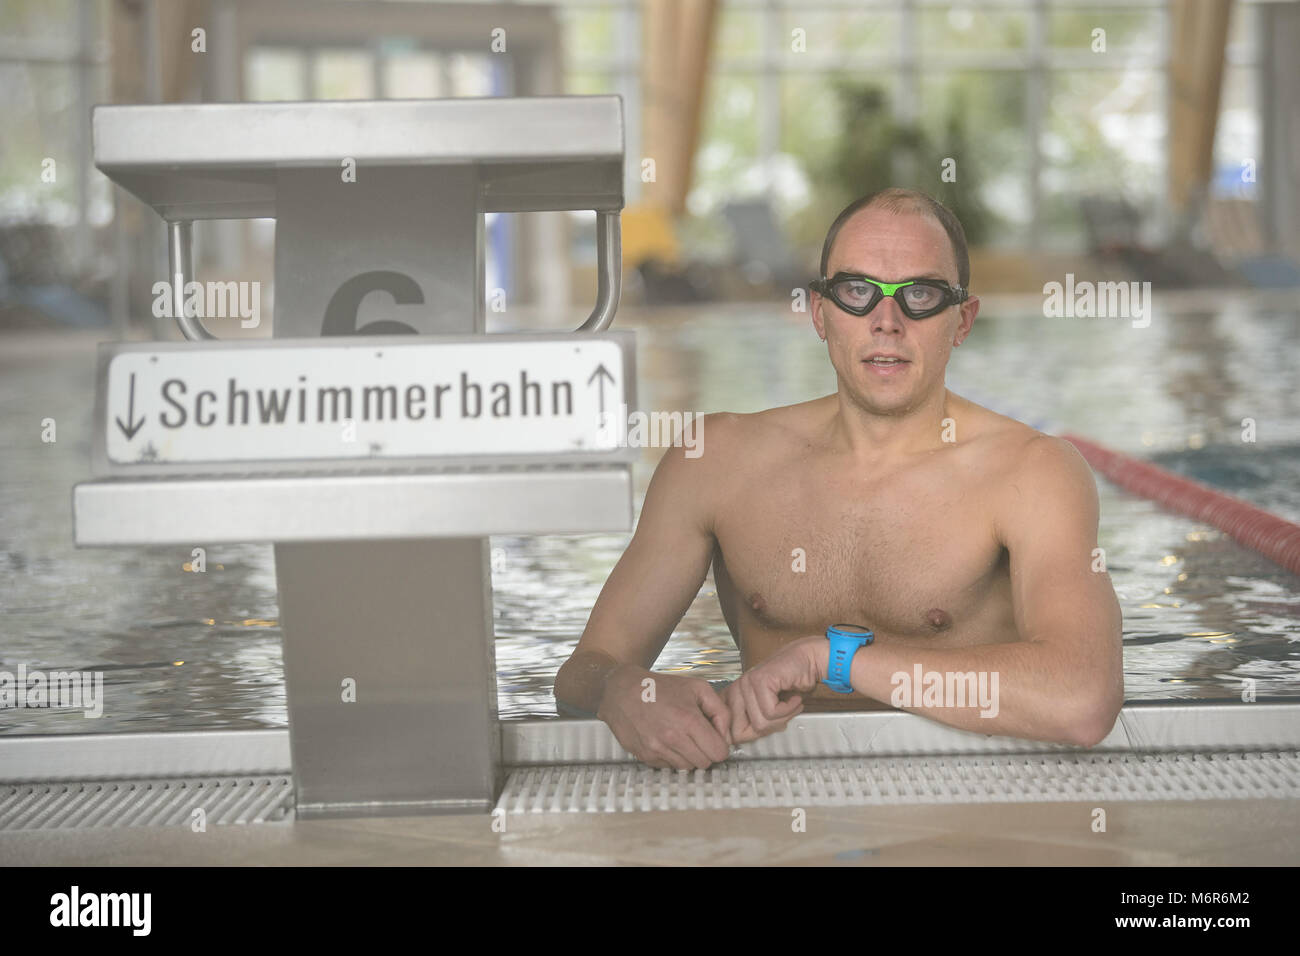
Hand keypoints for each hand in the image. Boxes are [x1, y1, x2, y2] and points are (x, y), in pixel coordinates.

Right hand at [596, 664, 732, 769]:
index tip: (713, 738)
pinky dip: (672, 757)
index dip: (720, 746)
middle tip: (698, 737)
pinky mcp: (645, 756)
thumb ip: (720, 711)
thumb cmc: (661, 687)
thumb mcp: (698, 687)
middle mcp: (672, 738)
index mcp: (689, 720)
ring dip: (688, 756)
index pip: (719, 753)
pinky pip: (669, 766)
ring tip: (681, 737)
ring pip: (687, 768)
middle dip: (705, 752)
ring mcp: (657, 750)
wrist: (622, 691)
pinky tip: (666, 740)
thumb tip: (726, 735)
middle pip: (705, 764)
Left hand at [725, 636, 824, 743]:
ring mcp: (746, 683)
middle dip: (768, 728)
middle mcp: (736, 689)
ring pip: (760, 723)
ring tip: (790, 703)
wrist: (809, 661)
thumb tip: (737, 742)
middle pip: (743, 732)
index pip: (730, 732)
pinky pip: (771, 711)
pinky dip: (789, 709)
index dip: (751, 735)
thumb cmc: (791, 686)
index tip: (769, 724)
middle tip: (782, 714)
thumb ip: (753, 724)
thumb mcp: (768, 710)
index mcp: (733, 697)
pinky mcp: (760, 681)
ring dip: (783, 717)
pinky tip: (794, 698)